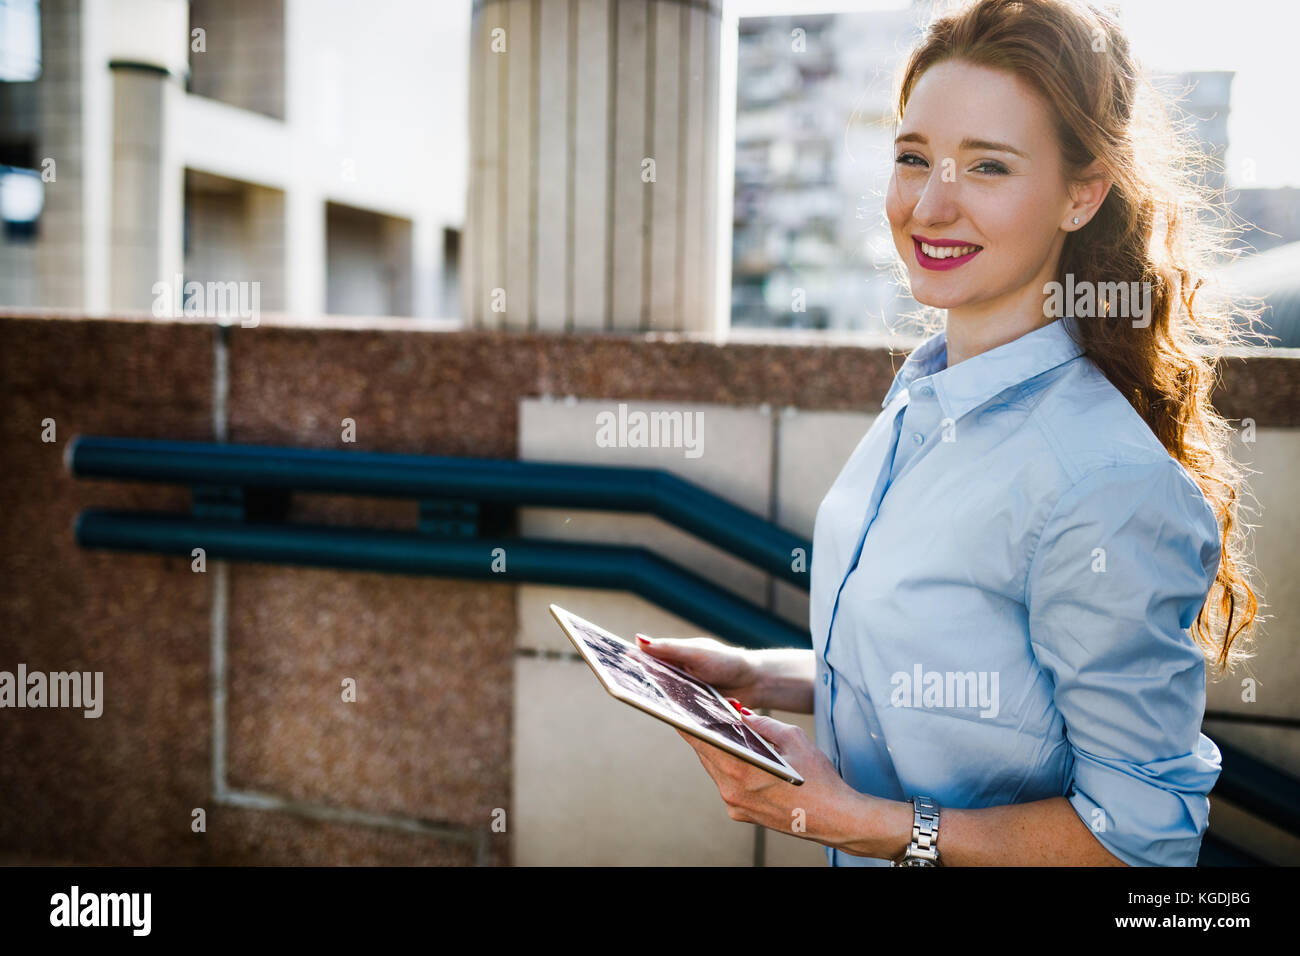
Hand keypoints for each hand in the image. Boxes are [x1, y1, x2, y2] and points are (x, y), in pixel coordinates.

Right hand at [634, 633, 764, 708]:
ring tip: (648, 701)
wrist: (753, 683)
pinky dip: (674, 715)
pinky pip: (678, 716)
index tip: (605, 660)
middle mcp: (670, 677)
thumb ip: (669, 649)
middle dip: (634, 684)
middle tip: (621, 684)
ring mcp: (680, 696)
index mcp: (669, 658)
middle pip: (646, 682)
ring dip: (655, 702)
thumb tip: (638, 640)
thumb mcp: (697, 653)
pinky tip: (671, 715)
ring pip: (660, 701)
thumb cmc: (726, 661)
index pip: (640, 659)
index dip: (623, 660)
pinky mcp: (690, 713)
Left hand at [675, 710, 876, 851]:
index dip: (687, 724)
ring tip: (725, 734)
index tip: (677, 710)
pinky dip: (732, 770)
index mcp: (739, 769)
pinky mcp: (742, 814)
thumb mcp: (793, 739)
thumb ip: (762, 724)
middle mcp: (731, 790)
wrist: (835, 819)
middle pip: (706, 755)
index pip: (700, 741)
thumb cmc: (818, 780)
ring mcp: (735, 805)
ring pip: (716, 770)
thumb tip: (741, 713)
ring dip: (720, 752)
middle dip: (707, 735)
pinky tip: (744, 759)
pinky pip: (728, 785)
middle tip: (705, 716)